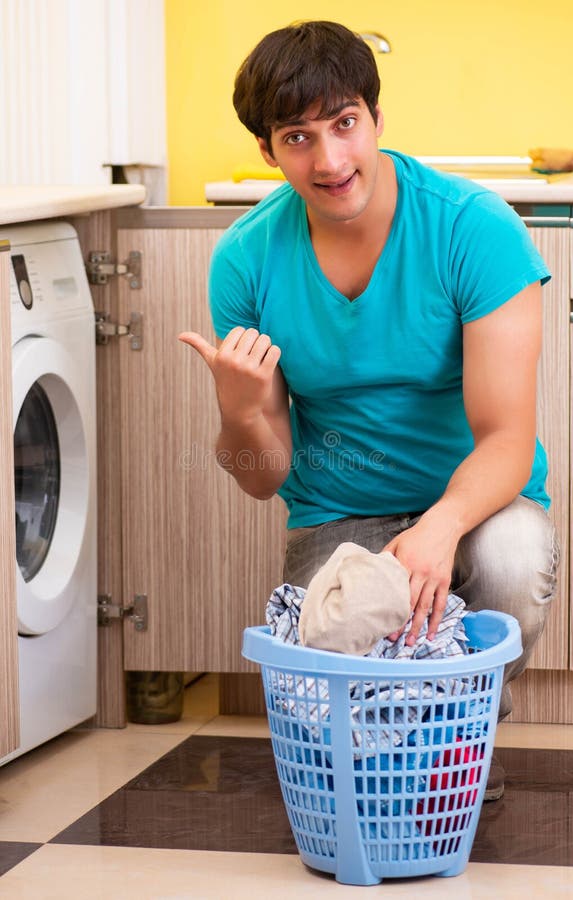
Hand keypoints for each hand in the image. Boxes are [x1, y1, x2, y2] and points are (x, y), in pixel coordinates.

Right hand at [178, 326, 281, 423]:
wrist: (240, 409)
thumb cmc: (226, 382)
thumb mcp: (212, 363)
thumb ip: (198, 345)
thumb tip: (180, 335)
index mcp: (222, 355)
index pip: (240, 330)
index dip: (244, 338)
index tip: (243, 349)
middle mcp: (234, 361)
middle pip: (253, 333)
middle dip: (256, 341)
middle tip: (254, 353)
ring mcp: (249, 368)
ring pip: (265, 340)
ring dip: (266, 346)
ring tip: (262, 356)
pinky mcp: (264, 375)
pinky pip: (274, 351)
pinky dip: (274, 353)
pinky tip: (269, 361)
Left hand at [383, 513, 458, 644]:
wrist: (442, 527)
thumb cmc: (416, 536)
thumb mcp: (396, 543)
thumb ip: (385, 558)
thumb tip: (370, 572)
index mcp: (405, 563)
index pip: (395, 591)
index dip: (388, 608)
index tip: (380, 622)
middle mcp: (421, 572)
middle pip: (409, 602)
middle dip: (400, 622)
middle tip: (393, 639)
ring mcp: (434, 578)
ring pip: (425, 607)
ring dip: (417, 626)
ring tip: (410, 642)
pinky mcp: (445, 581)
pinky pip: (440, 604)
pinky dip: (436, 620)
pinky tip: (431, 633)